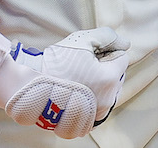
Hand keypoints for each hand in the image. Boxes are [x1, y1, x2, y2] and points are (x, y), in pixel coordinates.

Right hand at [0, 27, 129, 138]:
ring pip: (110, 91)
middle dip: (105, 67)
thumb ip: (107, 37)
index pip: (122, 59)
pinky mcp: (88, 121)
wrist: (33, 85)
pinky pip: (100, 105)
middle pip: (117, 76)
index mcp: (109, 78)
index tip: (89, 54)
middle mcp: (108, 99)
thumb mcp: (82, 39)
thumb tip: (125, 44)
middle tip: (83, 64)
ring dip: (100, 82)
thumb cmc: (57, 62)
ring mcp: (98, 113)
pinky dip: (93, 97)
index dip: (106, 52)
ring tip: (79, 77)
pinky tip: (78, 90)